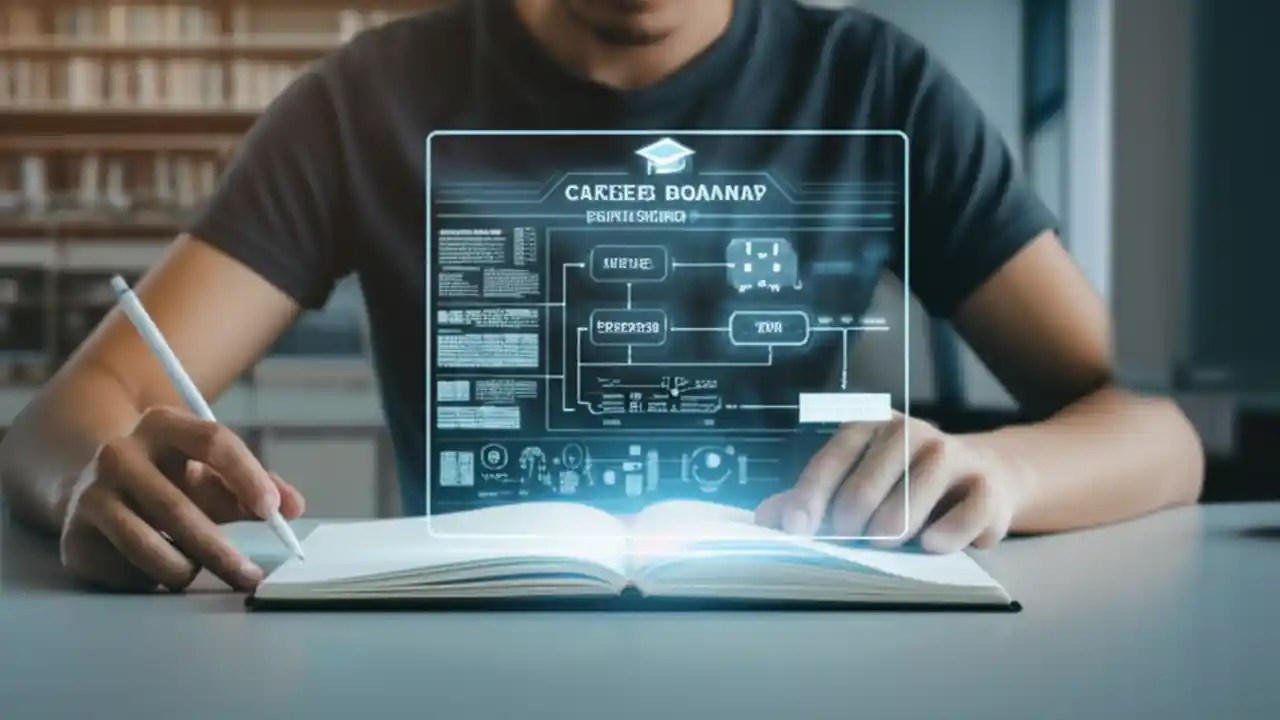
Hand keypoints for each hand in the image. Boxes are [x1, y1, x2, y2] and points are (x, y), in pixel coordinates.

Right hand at [60, 406, 304, 591]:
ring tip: (196, 568)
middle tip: (251, 576)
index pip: (213, 440)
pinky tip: (155, 568)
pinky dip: (152, 579)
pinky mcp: (73, 537)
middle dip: (221, 550)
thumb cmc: (172, 479)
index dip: (246, 476)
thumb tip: (294, 508)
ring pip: (149, 547)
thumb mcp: (213, 474)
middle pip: (178, 508)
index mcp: (163, 425)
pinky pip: (127, 572)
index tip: (272, 512)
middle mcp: (119, 454)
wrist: (94, 483)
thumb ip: (258, 488)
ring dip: (185, 568)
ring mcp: (91, 495)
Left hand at [755, 414, 1023, 552]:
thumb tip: (766, 520)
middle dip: (850, 526)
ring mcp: (950, 454)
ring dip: (892, 535)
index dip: (809, 497)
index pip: (831, 460)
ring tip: (890, 541)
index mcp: (870, 426)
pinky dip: (943, 538)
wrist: (986, 477)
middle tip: (852, 541)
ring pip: (907, 507)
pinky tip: (931, 544)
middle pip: (864, 489)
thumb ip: (812, 500)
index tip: (795, 530)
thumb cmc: (907, 485)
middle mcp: (908, 432)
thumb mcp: (858, 483)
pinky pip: (960, 519)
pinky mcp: (986, 484)